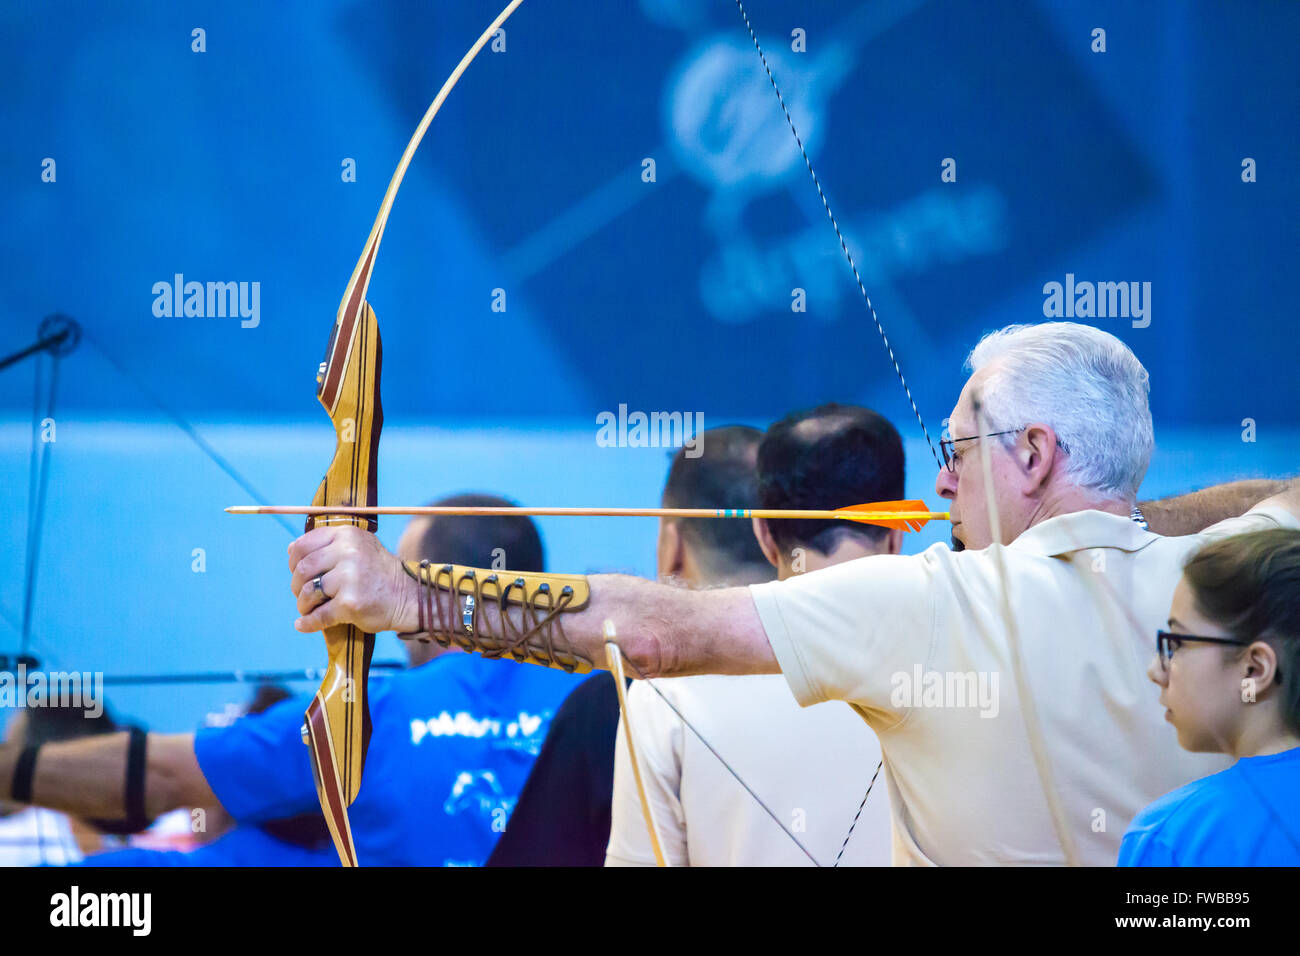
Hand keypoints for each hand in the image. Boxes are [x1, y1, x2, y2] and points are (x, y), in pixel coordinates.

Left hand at [288, 526, 417, 633]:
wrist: (407, 598)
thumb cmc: (379, 573)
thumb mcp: (359, 547)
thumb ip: (329, 545)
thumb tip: (290, 548)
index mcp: (347, 536)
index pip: (304, 545)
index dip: (294, 561)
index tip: (296, 572)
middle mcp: (348, 552)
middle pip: (303, 570)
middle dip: (297, 586)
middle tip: (303, 596)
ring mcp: (349, 578)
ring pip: (307, 593)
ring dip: (303, 605)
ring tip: (308, 609)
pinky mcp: (350, 603)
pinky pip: (318, 615)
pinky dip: (307, 623)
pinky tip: (303, 625)